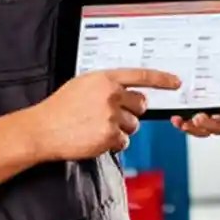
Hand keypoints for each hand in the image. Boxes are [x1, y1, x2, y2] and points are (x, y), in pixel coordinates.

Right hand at [23, 68, 180, 161]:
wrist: (43, 129)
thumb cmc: (59, 109)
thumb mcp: (82, 85)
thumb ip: (105, 85)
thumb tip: (125, 92)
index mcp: (105, 78)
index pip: (141, 76)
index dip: (162, 79)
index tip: (175, 82)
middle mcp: (111, 95)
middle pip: (141, 104)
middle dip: (132, 111)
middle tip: (112, 115)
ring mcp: (111, 116)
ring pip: (133, 125)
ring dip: (120, 129)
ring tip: (96, 127)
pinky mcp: (109, 136)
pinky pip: (123, 142)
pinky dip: (112, 143)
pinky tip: (95, 138)